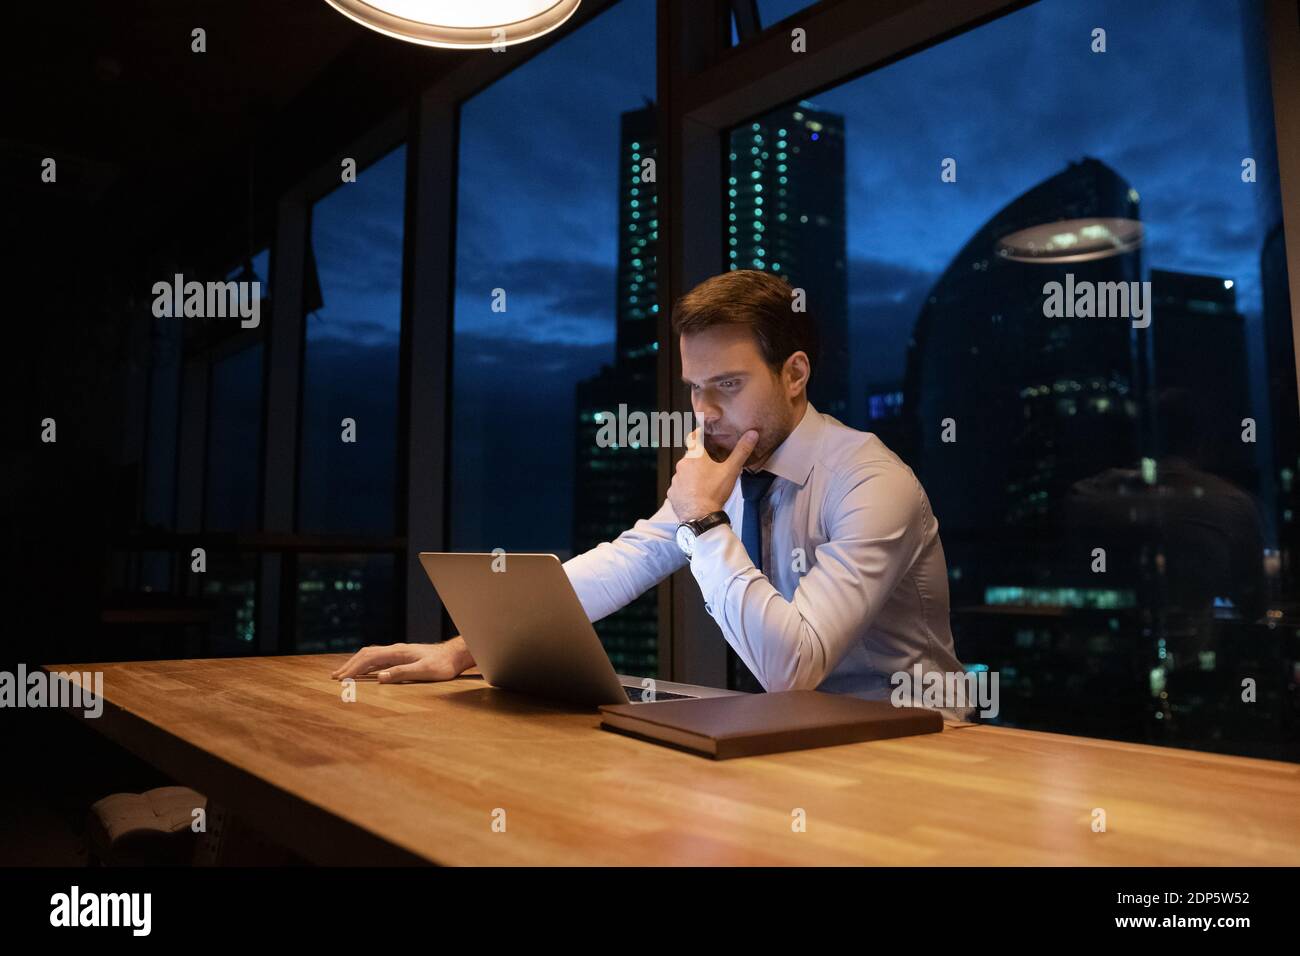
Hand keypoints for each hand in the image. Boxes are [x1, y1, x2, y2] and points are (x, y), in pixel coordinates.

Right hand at [330, 638, 473, 682]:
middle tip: (334, 677)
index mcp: (397, 652)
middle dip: (350, 665)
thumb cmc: (442, 665)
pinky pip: (378, 658)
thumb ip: (401, 673)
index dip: (353, 669)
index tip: (340, 678)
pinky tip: (365, 671)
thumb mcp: (424, 671)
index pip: (369, 659)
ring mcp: (398, 652)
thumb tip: (379, 678)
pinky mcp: (402, 656)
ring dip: (356, 663)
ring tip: (344, 674)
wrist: (455, 655)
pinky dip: (366, 664)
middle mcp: (395, 650)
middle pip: (366, 654)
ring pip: (371, 654)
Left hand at [667, 428, 757, 521]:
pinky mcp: (672, 493)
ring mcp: (675, 480)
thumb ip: (741, 451)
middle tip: (710, 465)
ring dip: (692, 475)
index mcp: (695, 456)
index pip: (693, 438)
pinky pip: (679, 487)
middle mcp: (682, 465)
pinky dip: (686, 489)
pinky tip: (696, 494)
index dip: (698, 434)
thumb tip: (751, 435)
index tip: (702, 434)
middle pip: (690, 457)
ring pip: (684, 472)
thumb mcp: (731, 470)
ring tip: (704, 483)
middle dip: (699, 460)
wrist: (701, 516)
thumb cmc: (714, 493)